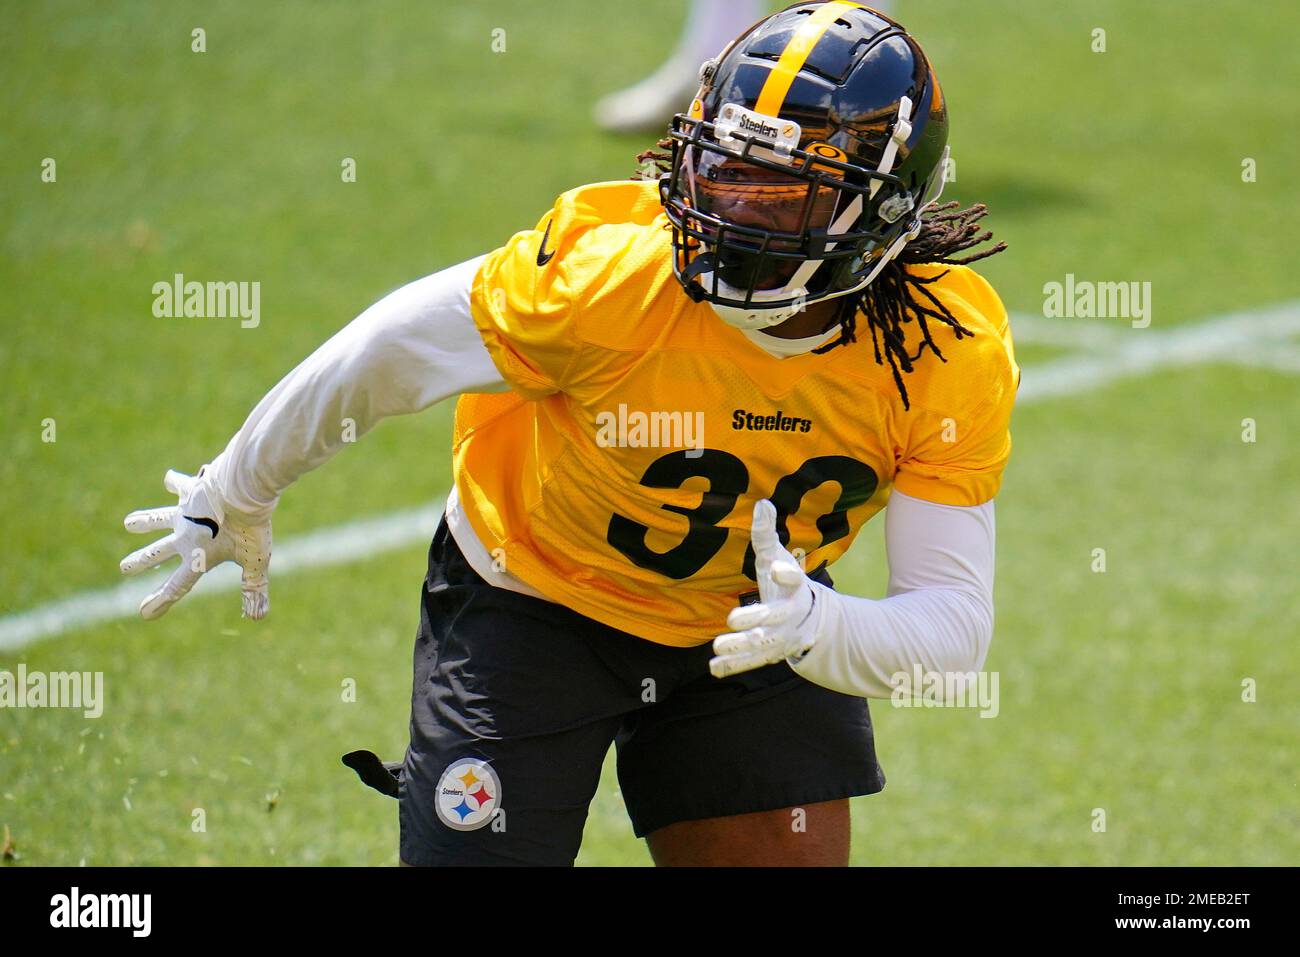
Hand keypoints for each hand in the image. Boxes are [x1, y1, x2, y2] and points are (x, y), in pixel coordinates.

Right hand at [120, 468, 271, 619]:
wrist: (243, 490)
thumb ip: (254, 589)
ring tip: (128, 523)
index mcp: (197, 558)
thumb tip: (257, 618)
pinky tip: (169, 479)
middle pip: (158, 553)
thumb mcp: (256, 561)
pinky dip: (175, 482)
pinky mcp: (192, 492)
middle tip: (123, 568)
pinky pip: (180, 485)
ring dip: (145, 521)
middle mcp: (184, 537)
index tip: (144, 613)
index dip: (161, 601)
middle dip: (140, 562)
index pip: (177, 586)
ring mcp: (184, 514)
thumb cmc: (250, 527)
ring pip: (158, 519)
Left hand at [710, 499, 822, 677]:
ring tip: (718, 647)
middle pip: (776, 617)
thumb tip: (762, 503)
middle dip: (756, 619)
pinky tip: (713, 667)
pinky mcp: (770, 653)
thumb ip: (767, 534)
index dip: (787, 574)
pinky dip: (734, 665)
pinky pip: (752, 662)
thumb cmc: (786, 582)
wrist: (810, 619)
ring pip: (763, 644)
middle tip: (733, 619)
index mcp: (796, 586)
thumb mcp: (776, 556)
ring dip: (741, 647)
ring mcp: (782, 637)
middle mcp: (791, 614)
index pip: (795, 578)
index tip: (776, 570)